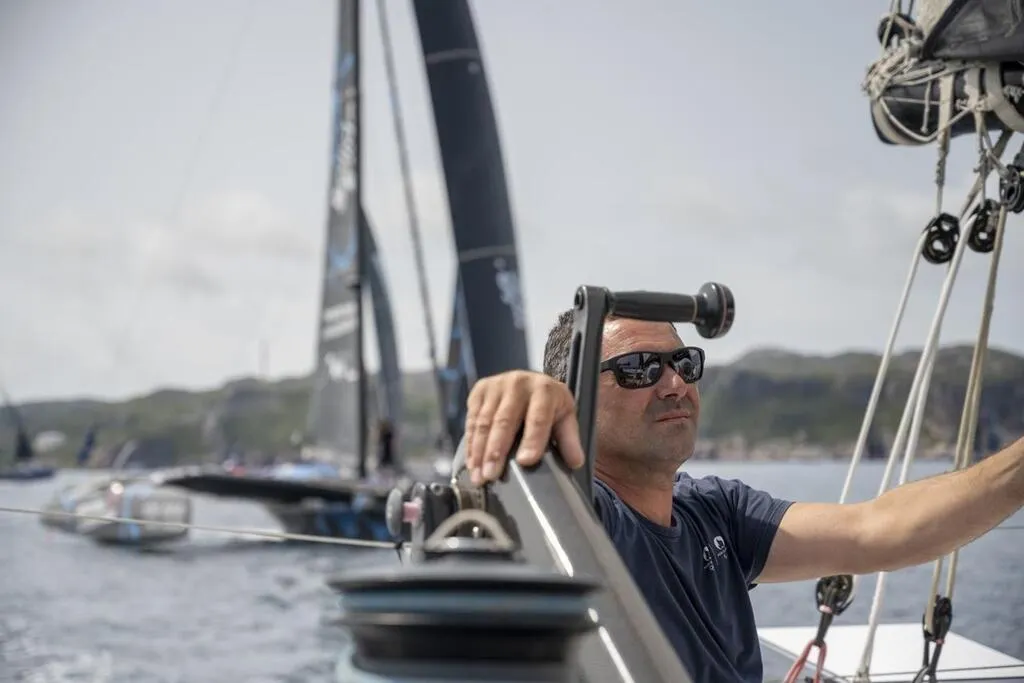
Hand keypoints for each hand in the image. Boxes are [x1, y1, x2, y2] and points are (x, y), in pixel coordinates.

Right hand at [464, 370, 584, 485]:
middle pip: (505, 420)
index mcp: (544, 390)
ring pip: (484, 422)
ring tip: (479, 476)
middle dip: (497, 450)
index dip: (532, 439)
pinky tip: (472, 464)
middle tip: (492, 475)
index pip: (538, 417)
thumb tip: (575, 462)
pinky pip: (471, 420)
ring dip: (479, 451)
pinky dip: (470, 445)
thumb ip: (569, 439)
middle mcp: (518, 383)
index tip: (525, 462)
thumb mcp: (564, 417)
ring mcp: (496, 385)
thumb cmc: (548, 405)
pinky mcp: (479, 390)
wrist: (530, 381)